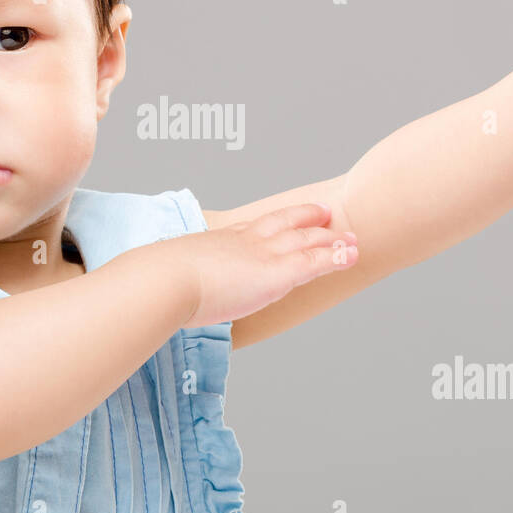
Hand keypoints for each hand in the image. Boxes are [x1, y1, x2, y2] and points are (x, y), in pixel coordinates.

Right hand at [155, 203, 358, 329]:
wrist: (165, 280)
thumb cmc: (159, 283)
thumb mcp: (171, 276)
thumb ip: (178, 283)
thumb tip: (165, 297)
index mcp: (220, 241)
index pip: (253, 227)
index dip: (273, 221)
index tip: (284, 219)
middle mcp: (246, 241)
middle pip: (284, 224)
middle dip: (307, 219)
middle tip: (325, 214)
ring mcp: (263, 254)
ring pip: (305, 240)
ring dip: (331, 239)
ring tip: (351, 239)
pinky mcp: (278, 272)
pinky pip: (315, 262)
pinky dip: (336, 257)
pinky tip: (352, 255)